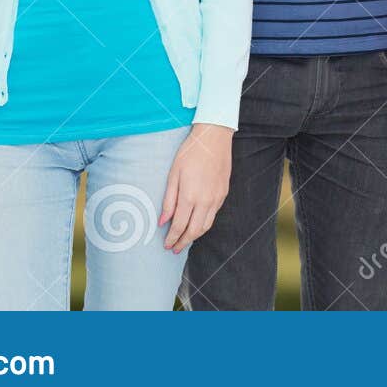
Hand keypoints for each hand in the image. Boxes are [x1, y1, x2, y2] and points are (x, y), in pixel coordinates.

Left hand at [160, 123, 233, 252]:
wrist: (214, 138)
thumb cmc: (190, 153)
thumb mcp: (173, 174)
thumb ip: (168, 200)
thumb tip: (162, 221)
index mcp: (190, 196)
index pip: (179, 226)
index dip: (172, 238)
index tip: (167, 245)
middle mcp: (206, 201)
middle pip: (195, 231)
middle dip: (183, 242)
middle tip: (174, 248)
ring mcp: (217, 198)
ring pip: (206, 225)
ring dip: (195, 235)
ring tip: (185, 239)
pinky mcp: (224, 193)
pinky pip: (214, 214)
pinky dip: (204, 223)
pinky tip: (197, 222)